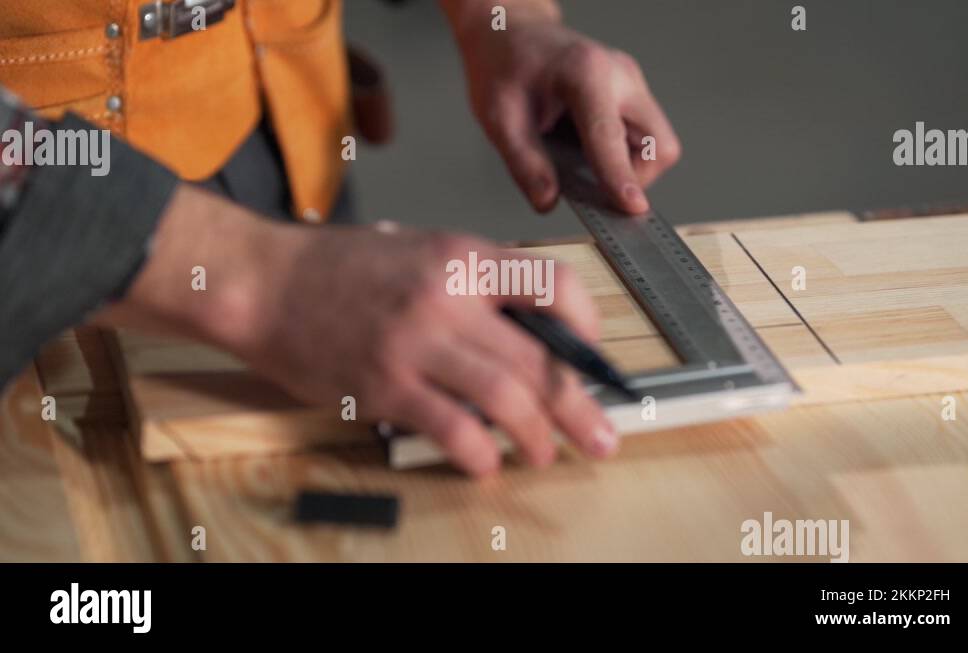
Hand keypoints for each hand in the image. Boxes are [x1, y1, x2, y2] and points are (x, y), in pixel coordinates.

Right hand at [98, 185, 618, 475]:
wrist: (265, 282)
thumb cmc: (341, 267)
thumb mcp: (423, 249)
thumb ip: (478, 283)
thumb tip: (534, 330)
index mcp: (463, 256)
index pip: (554, 286)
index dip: (587, 327)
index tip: (591, 355)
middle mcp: (447, 297)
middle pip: (540, 358)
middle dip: (580, 407)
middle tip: (601, 435)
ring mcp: (415, 343)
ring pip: (506, 397)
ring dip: (537, 435)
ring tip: (545, 453)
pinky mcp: (384, 385)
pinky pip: (451, 428)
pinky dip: (479, 453)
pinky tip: (485, 461)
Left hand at [443, 0, 680, 213]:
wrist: (512, 34)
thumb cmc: (505, 67)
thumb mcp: (499, 117)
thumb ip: (525, 163)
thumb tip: (548, 201)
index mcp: (585, 73)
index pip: (610, 135)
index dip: (621, 177)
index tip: (631, 208)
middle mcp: (620, 75)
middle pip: (658, 143)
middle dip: (635, 176)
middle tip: (596, 188)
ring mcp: (632, 82)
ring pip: (658, 143)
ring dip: (630, 167)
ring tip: (586, 166)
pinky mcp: (633, 93)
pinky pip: (645, 137)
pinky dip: (624, 155)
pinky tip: (590, 151)